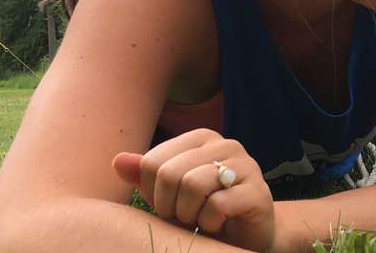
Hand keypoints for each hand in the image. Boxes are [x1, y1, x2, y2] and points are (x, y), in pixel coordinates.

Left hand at [112, 128, 274, 251]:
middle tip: (182, 217)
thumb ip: (144, 175)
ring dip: (188, 214)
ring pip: (193, 185)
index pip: (153, 162)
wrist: (245, 236)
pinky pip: (217, 206)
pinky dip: (208, 223)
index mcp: (202, 138)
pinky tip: (216, 224)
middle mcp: (226, 145)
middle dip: (168, 205)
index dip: (151, 192)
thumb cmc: (202, 211)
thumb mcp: (168, 194)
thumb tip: (118, 161)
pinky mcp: (258, 192)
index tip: (168, 205)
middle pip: (171, 173)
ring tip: (198, 220)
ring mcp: (246, 166)